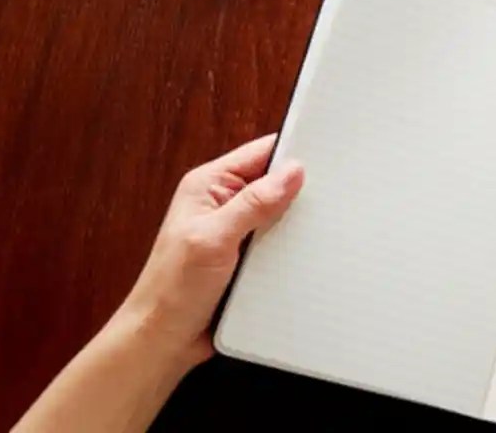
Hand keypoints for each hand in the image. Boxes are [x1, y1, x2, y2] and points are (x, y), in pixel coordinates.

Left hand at [117, 134, 304, 366]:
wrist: (163, 341)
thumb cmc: (172, 291)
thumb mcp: (213, 239)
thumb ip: (253, 203)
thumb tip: (291, 171)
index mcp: (207, 186)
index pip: (259, 154)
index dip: (292, 154)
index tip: (326, 160)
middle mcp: (223, 204)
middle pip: (274, 183)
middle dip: (300, 191)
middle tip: (331, 198)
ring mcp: (236, 232)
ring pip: (280, 215)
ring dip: (297, 224)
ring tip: (322, 228)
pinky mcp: (246, 258)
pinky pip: (279, 243)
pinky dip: (293, 248)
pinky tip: (307, 254)